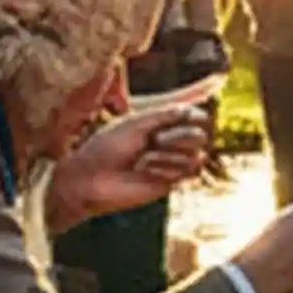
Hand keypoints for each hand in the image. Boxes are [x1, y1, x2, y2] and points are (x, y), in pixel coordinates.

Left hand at [46, 106, 209, 232]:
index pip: (192, 117)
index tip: (191, 115)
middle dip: (181, 136)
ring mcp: (171, 163)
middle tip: (157, 140)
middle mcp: (169, 143)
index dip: (196, 116)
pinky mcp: (171, 182)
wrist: (93, 178)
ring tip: (145, 160)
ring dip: (169, 155)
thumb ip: (163, 115)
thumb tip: (189, 109)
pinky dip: (171, 169)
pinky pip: (189, 172)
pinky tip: (150, 172)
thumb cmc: (107, 148)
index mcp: (159, 125)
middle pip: (200, 136)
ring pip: (196, 155)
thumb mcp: (134, 124)